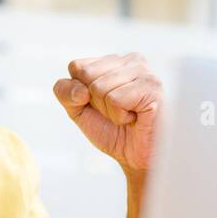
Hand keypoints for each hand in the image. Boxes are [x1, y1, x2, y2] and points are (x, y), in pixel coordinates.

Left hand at [53, 53, 162, 179]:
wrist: (136, 158)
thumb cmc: (112, 131)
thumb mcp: (78, 110)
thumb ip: (65, 93)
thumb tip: (81, 90)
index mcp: (113, 61)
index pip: (76, 66)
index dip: (80, 94)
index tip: (102, 105)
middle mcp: (131, 60)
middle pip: (86, 74)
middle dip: (95, 102)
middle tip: (117, 112)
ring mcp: (143, 71)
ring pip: (99, 87)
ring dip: (109, 111)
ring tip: (128, 115)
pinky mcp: (151, 87)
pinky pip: (115, 100)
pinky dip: (120, 117)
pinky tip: (136, 118)